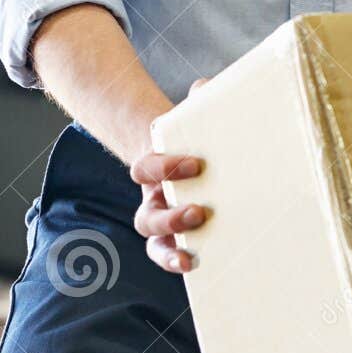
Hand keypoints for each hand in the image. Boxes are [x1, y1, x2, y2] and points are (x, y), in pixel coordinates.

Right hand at [131, 77, 206, 273]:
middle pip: (146, 216)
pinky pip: (171, 255)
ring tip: (189, 253)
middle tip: (199, 210)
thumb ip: (201, 98)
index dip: (163, 167)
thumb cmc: (198, 135)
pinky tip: (195, 265)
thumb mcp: (197, 116)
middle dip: (169, 216)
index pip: (145, 169)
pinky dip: (177, 261)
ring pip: (154, 243)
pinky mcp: (181, 236)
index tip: (194, 163)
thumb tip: (205, 87)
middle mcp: (154, 198)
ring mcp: (166, 221)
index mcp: (156, 167)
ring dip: (169, 249)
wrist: (200, 154)